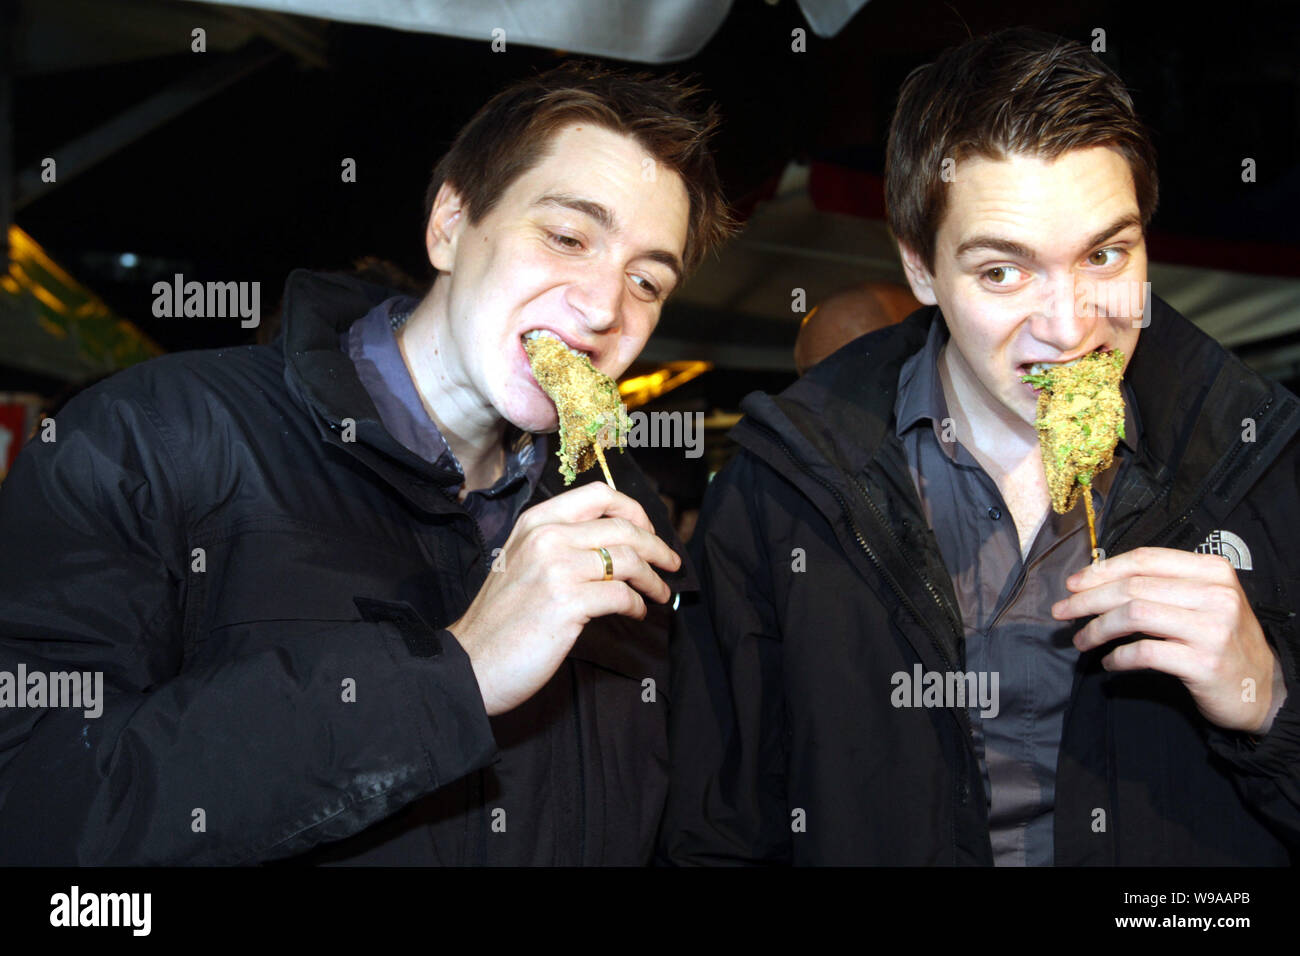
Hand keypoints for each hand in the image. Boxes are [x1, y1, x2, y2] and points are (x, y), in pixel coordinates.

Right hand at [447, 481, 680, 716]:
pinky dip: (637, 604)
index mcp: (536, 522)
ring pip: (629, 560)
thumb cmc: (503, 618)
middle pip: (623, 528)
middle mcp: (546, 538)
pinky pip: (621, 595)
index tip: (649, 532)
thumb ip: (561, 544)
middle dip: (657, 547)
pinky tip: (636, 612)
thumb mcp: (523, 562)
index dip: (635, 511)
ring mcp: (556, 569)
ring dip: (653, 578)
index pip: (600, 495)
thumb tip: (616, 545)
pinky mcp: (567, 604)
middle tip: (671, 564)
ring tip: (660, 593)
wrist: (473, 662)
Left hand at [1051, 546, 1287, 734]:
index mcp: (1212, 571)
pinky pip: (1144, 653)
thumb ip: (1161, 585)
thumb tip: (1095, 580)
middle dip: (1087, 599)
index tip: (1073, 584)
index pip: (1144, 559)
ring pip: (1133, 616)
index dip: (1101, 570)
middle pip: (1133, 587)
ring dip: (1096, 628)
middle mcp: (1215, 595)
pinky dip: (1118, 657)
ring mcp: (1212, 629)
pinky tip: (1109, 663)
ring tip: (1081, 640)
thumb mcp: (1202, 601)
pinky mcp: (1204, 663)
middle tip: (1062, 612)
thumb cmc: (1220, 640)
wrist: (1260, 688)